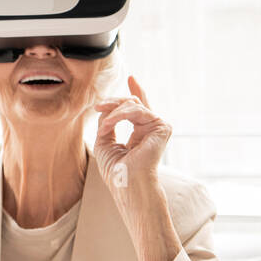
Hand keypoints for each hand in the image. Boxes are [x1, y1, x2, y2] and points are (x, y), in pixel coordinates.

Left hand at [94, 76, 181, 260]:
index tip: (131, 77)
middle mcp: (151, 129)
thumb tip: (105, 109)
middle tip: (98, 105)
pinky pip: (137, 110)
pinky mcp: (162, 128)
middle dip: (113, 101)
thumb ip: (106, 123)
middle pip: (131, 103)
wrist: (127, 183)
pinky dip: (120, 115)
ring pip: (133, 105)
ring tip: (103, 122)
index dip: (135, 92)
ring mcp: (158, 127)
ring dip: (113, 111)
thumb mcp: (104, 141)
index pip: (138, 109)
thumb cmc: (116, 170)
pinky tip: (109, 124)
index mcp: (139, 133)